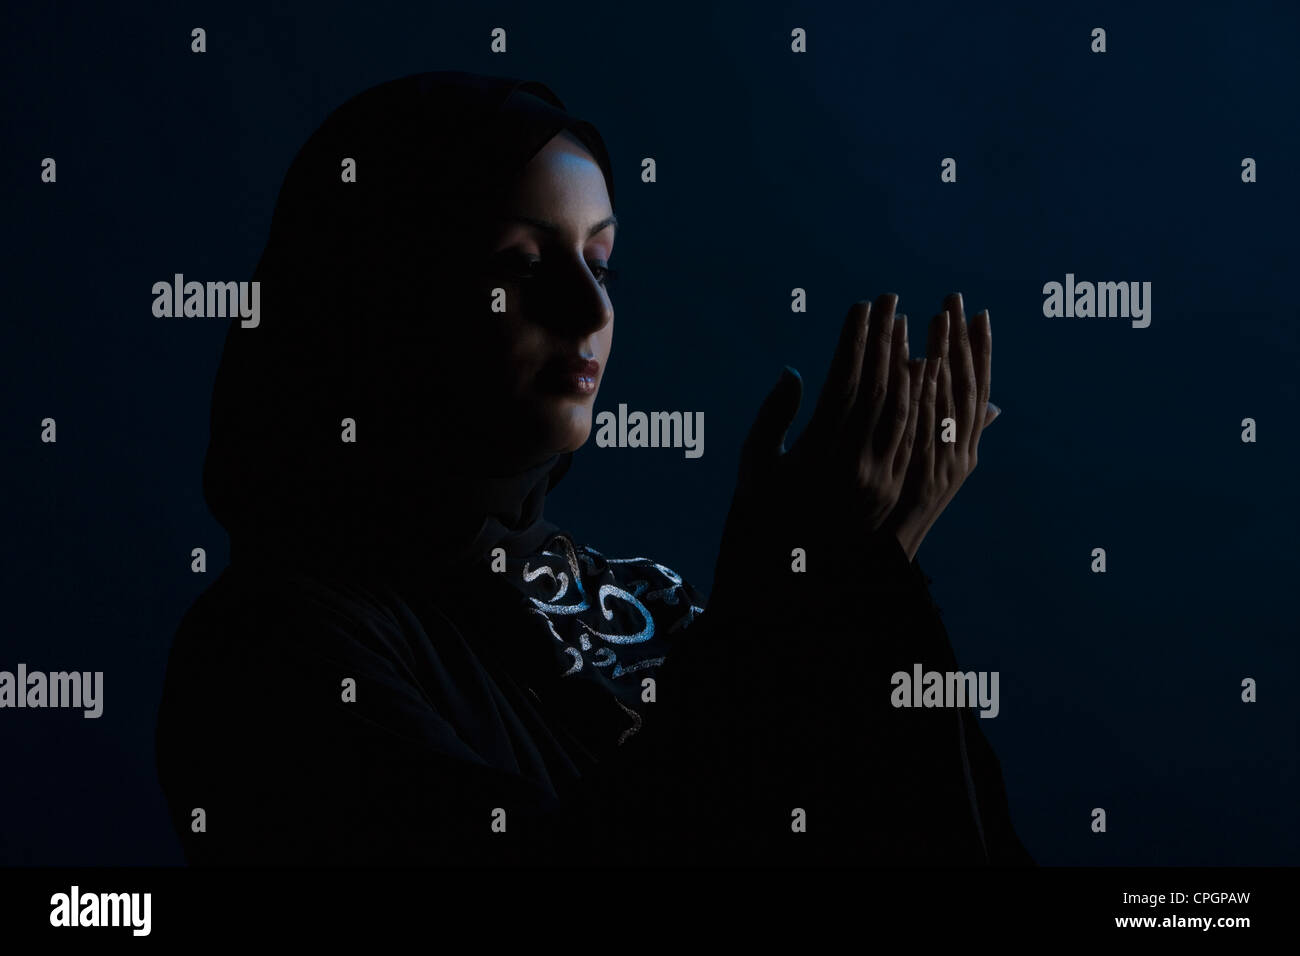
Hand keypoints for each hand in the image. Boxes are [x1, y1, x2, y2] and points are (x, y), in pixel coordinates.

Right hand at [735, 293, 917, 538]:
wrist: (790, 577)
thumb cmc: (759, 514)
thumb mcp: (756, 464)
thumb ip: (774, 416)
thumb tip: (796, 372)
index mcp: (817, 454)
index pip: (844, 382)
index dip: (854, 340)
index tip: (859, 304)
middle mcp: (855, 466)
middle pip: (879, 388)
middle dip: (884, 339)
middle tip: (888, 298)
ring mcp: (879, 480)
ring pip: (903, 409)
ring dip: (906, 362)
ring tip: (906, 324)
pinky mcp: (893, 490)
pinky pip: (912, 436)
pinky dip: (919, 399)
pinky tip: (920, 371)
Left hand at [880, 293, 994, 561]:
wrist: (887, 562)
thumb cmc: (904, 514)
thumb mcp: (936, 473)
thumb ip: (958, 435)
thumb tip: (997, 408)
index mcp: (964, 452)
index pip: (977, 391)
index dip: (981, 352)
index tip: (980, 313)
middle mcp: (960, 458)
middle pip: (966, 389)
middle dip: (962, 341)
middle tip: (956, 296)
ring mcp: (942, 468)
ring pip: (946, 403)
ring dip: (945, 358)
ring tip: (939, 317)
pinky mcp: (919, 479)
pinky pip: (924, 430)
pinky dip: (925, 397)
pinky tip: (921, 366)